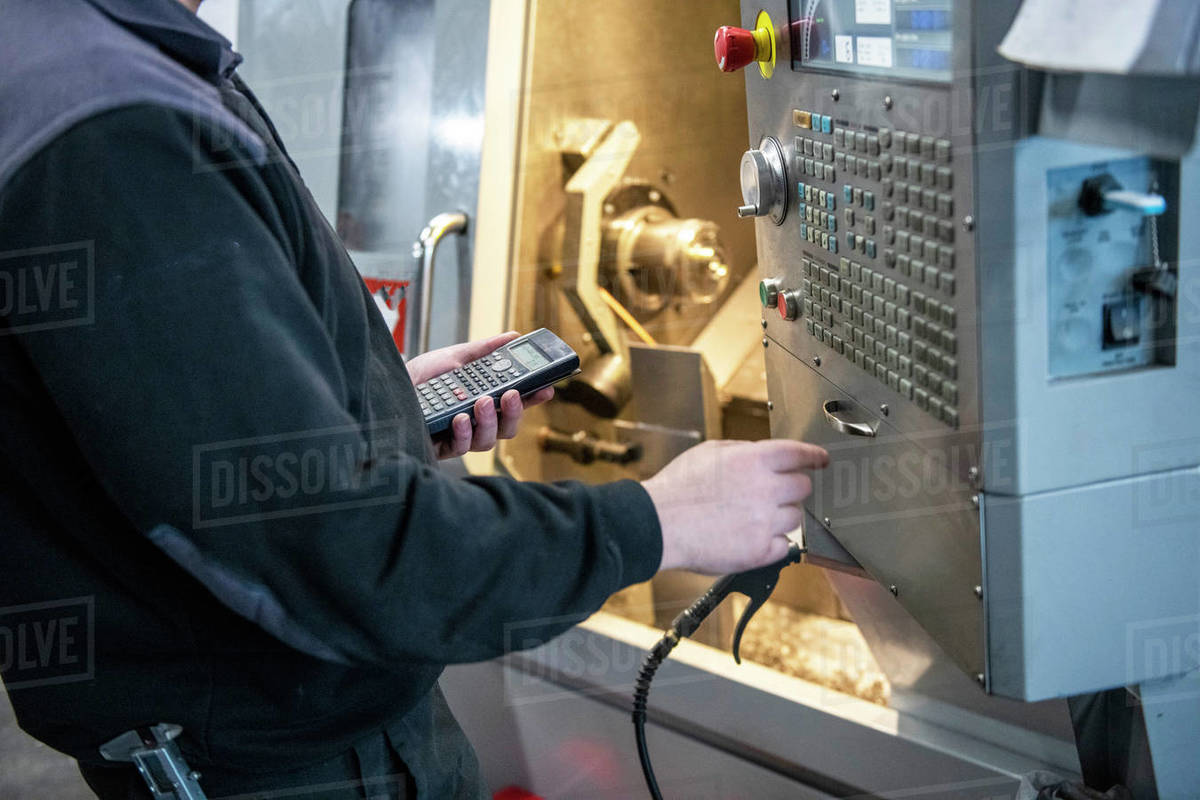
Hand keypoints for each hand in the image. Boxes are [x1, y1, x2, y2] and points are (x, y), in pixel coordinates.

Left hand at [406, 332, 554, 458]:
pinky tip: (460, 417)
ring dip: (489, 420)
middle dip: (515, 412)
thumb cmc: (423, 376)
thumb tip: (513, 336)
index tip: (547, 387)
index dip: (533, 398)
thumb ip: (485, 350)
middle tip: (511, 394)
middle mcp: (476, 422)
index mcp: (484, 401)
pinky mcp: (441, 448)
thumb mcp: (456, 357)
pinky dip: (464, 432)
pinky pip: (461, 447)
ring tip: (482, 401)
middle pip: (507, 427)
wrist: (389, 384)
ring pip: (488, 440)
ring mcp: (460, 437)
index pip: (515, 403)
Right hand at [642, 439, 828, 574]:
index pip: (800, 454)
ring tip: (751, 518)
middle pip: (803, 488)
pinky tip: (749, 537)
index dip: (815, 457)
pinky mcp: (761, 551)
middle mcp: (766, 489)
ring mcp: (766, 522)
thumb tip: (764, 455)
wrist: (659, 524)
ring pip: (795, 518)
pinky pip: (784, 546)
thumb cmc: (678, 487)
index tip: (821, 460)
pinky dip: (771, 543)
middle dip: (791, 489)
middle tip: (772, 495)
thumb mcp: (710, 452)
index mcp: (755, 460)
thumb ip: (744, 451)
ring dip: (780, 517)